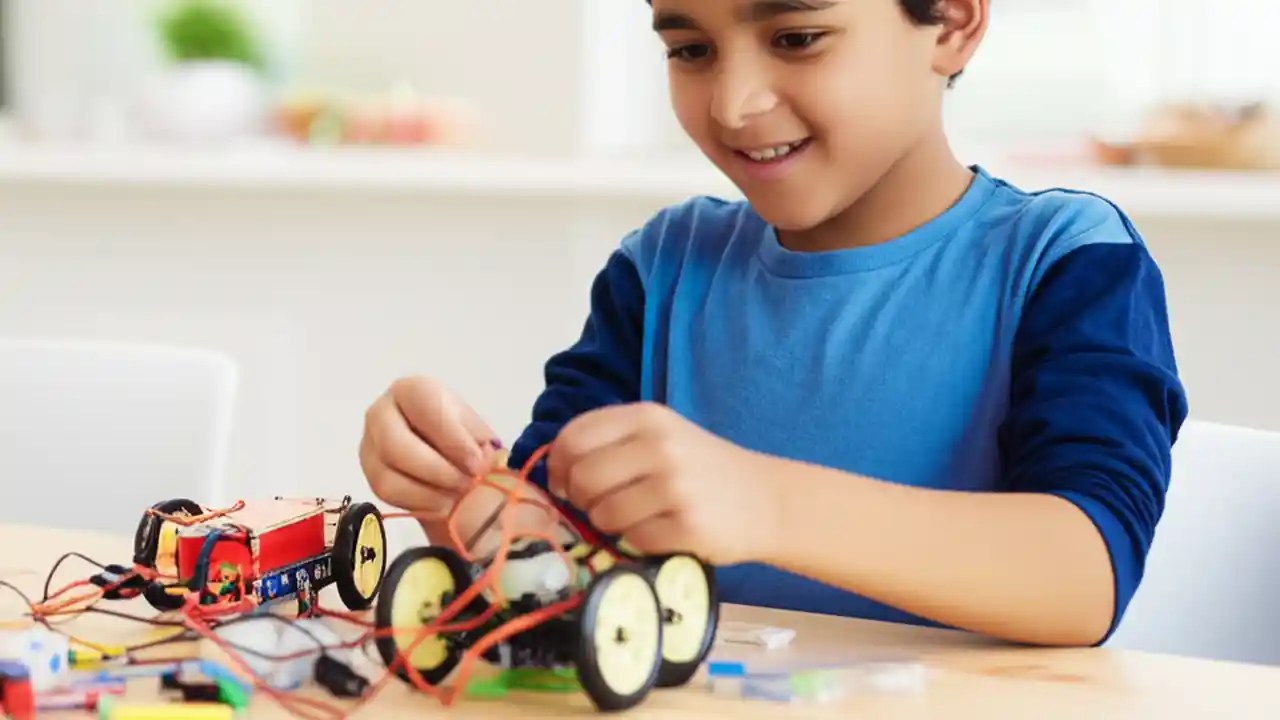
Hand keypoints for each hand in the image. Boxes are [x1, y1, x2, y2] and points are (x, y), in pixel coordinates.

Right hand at [359, 376, 495, 520]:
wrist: (443, 453)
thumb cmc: (460, 435)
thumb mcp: (475, 429)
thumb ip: (479, 442)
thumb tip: (484, 461)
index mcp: (411, 391)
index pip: (422, 405)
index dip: (450, 436)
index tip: (476, 462)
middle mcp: (381, 413)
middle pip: (395, 444)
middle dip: (436, 470)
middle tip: (467, 483)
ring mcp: (369, 445)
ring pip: (387, 476)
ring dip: (428, 493)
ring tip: (457, 497)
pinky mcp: (369, 475)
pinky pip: (386, 496)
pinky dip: (418, 505)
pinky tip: (442, 505)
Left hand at [546, 403, 779, 565]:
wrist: (765, 500)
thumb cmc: (702, 469)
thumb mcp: (661, 436)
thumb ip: (612, 443)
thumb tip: (557, 474)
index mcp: (647, 417)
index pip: (573, 438)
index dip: (559, 466)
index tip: (566, 483)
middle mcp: (660, 446)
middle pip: (583, 478)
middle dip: (582, 501)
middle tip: (602, 507)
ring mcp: (675, 487)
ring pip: (604, 515)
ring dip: (611, 525)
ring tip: (639, 518)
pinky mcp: (688, 526)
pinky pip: (634, 541)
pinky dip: (639, 543)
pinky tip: (661, 532)